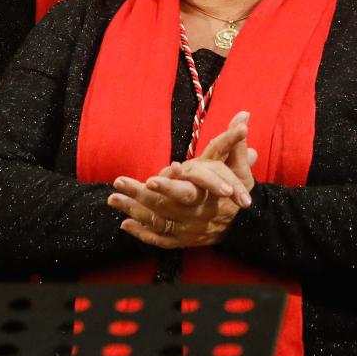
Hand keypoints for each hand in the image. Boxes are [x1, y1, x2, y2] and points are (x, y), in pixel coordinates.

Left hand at [109, 116, 253, 249]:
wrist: (244, 227)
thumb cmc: (238, 192)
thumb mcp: (241, 169)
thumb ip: (234, 143)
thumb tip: (243, 115)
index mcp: (206, 196)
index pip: (186, 191)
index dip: (168, 186)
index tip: (150, 179)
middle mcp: (195, 215)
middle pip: (163, 206)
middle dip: (139, 195)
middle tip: (119, 182)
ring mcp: (187, 230)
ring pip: (157, 221)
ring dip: (133, 211)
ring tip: (112, 198)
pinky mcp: (182, 240)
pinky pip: (159, 239)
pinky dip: (142, 232)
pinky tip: (124, 224)